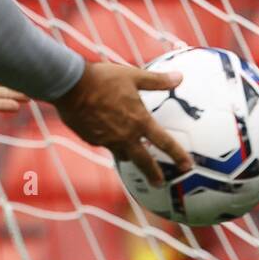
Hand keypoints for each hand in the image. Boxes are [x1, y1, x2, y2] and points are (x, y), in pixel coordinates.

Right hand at [53, 61, 192, 187]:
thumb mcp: (133, 76)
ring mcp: (108, 140)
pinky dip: (109, 141)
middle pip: (144, 162)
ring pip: (123, 154)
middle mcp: (126, 136)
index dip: (178, 155)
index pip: (164, 143)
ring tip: (133, 157)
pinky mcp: (92, 140)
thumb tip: (180, 77)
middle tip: (160, 183)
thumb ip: (157, 80)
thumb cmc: (103, 78)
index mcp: (139, 121)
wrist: (70, 85)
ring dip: (130, 157)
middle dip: (154, 174)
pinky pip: (105, 144)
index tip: (187, 166)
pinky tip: (106, 134)